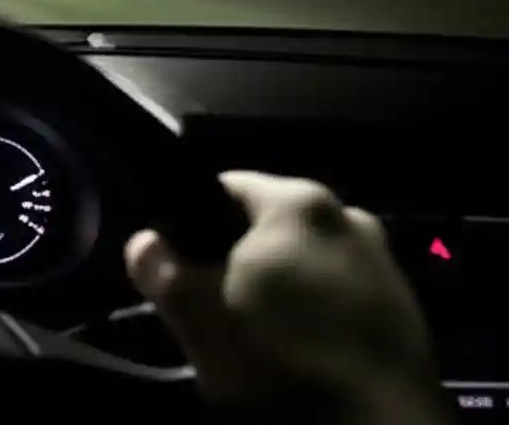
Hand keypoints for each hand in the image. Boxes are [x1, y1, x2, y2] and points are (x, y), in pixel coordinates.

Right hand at [125, 171, 448, 423]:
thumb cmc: (281, 361)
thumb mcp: (200, 319)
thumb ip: (163, 272)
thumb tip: (144, 243)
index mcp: (296, 202)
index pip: (222, 188)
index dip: (188, 225)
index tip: (175, 269)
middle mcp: (348, 215)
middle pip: (265, 229)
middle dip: (236, 261)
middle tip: (213, 310)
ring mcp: (384, 261)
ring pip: (304, 264)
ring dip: (279, 291)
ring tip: (257, 339)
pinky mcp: (405, 308)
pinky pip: (339, 296)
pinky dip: (315, 316)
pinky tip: (302, 354)